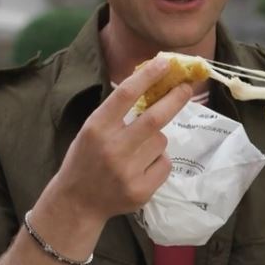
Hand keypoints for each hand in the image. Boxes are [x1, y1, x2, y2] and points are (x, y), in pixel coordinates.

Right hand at [47, 57, 192, 222]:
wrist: (77, 201)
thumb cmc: (85, 157)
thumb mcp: (91, 129)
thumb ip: (116, 112)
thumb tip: (150, 84)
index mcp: (96, 127)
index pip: (125, 95)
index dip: (148, 76)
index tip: (166, 62)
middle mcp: (112, 148)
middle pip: (154, 118)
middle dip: (175, 99)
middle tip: (187, 87)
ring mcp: (127, 171)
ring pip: (161, 141)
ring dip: (156, 139)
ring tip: (137, 151)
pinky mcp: (141, 190)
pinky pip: (165, 163)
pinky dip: (159, 161)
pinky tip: (141, 168)